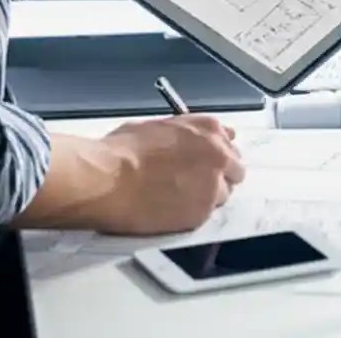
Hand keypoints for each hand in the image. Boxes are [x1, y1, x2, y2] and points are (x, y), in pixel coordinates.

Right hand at [97, 115, 245, 234]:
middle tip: (197, 184)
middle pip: (234, 170)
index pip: (228, 142)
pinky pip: (206, 214)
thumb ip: (183, 135)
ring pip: (223, 194)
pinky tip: (171, 210)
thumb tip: (183, 143)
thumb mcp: (157, 127)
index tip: (207, 161)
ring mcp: (214, 185)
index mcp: (208, 129)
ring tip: (179, 198)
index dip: (216, 155)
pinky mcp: (202, 212)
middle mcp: (219, 155)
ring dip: (207, 196)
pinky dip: (192, 213)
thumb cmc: (121, 151)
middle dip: (219, 176)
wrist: (107, 179)